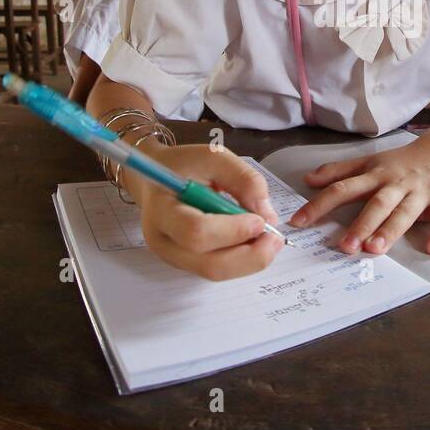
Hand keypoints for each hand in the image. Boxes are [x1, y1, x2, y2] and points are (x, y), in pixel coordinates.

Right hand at [126, 143, 284, 280]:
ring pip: (215, 272)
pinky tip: (253, 241)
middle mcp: (163, 241)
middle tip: (275, 238)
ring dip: (249, 261)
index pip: (196, 232)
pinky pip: (216, 269)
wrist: (155, 177)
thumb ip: (243, 180)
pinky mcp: (186, 262)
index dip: (233, 231)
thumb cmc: (183, 165)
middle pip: (208, 264)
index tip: (259, 220)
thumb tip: (267, 215)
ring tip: (269, 239)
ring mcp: (173, 257)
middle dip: (249, 256)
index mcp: (161, 209)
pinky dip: (241, 260)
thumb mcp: (214, 156)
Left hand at [291, 136, 429, 256]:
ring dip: (390, 230)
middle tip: (345, 246)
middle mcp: (395, 184)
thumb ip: (339, 172)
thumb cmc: (401, 162)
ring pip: (404, 212)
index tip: (298, 222)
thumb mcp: (368, 162)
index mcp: (374, 175)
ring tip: (375, 249)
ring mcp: (419, 193)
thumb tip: (308, 179)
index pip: (342, 189)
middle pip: (376, 204)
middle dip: (360, 224)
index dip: (319, 205)